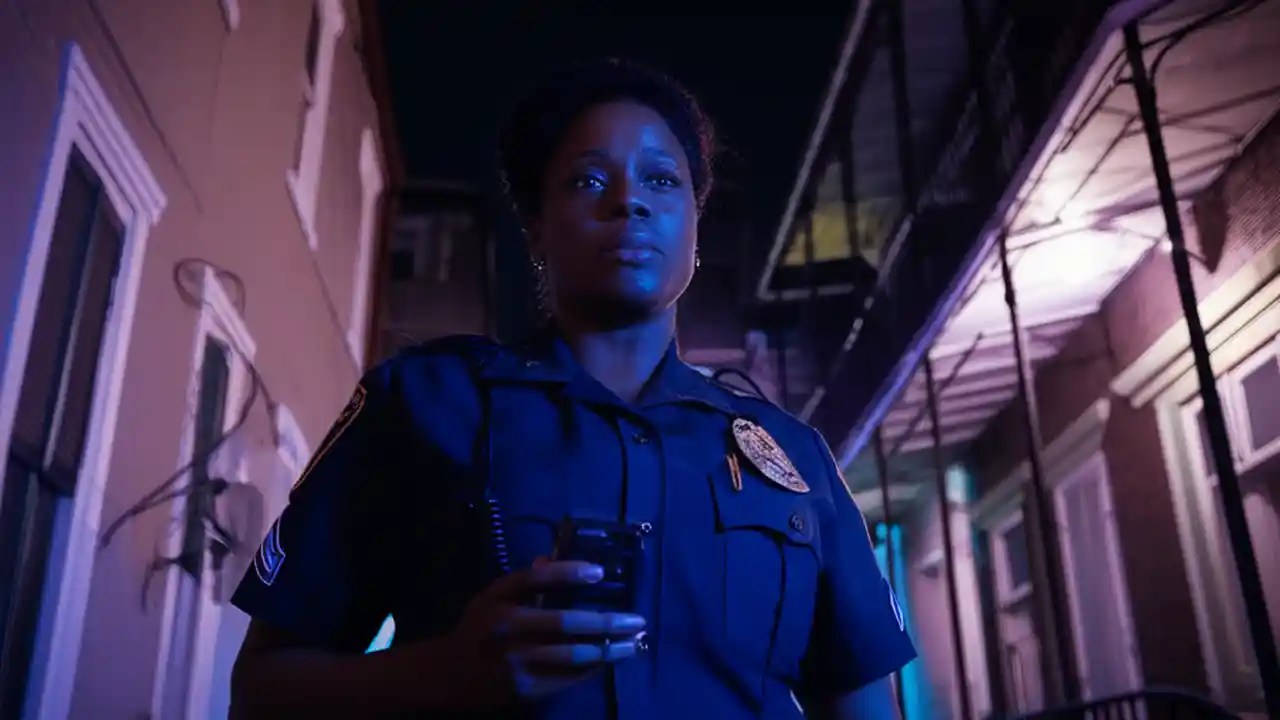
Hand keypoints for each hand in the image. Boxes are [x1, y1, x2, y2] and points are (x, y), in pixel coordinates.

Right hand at [441, 560, 645, 708]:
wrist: (448, 675)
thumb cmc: (478, 628)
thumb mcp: (491, 597)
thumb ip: (522, 580)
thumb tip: (552, 558)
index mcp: (499, 602)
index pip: (537, 579)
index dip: (569, 572)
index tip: (600, 572)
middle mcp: (508, 630)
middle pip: (565, 622)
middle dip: (606, 621)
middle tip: (636, 620)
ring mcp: (517, 662)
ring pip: (572, 655)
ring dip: (607, 650)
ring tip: (631, 644)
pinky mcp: (525, 687)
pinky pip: (566, 678)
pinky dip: (591, 669)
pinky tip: (608, 662)